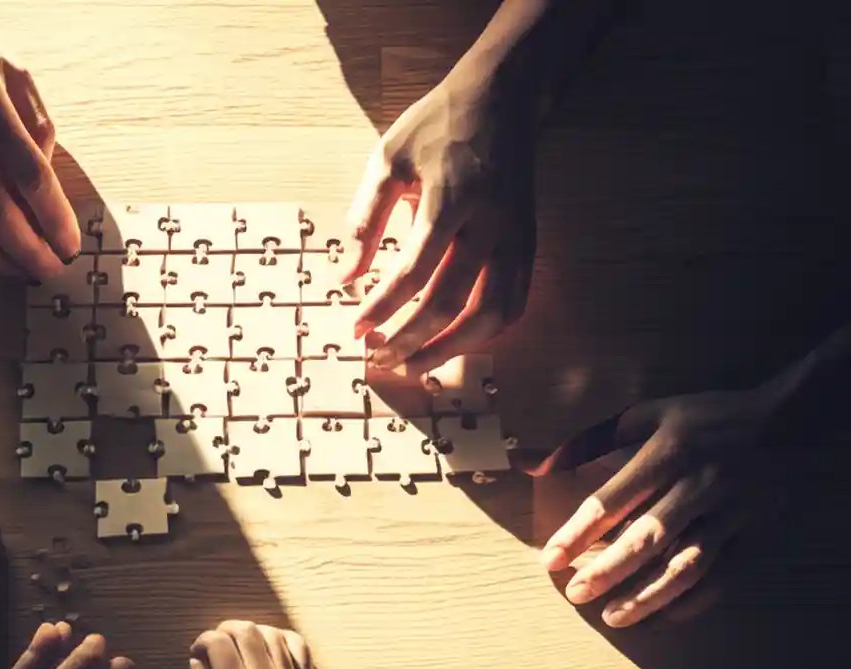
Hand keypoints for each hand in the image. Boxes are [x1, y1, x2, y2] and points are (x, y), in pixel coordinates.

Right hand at [188, 621, 317, 668]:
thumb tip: (198, 661)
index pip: (217, 643)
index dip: (202, 641)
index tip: (198, 650)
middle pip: (245, 630)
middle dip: (225, 630)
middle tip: (216, 644)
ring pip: (271, 632)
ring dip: (252, 632)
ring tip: (240, 645)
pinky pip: (298, 644)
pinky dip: (281, 638)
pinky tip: (269, 646)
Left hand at [347, 70, 535, 372]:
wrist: (501, 99)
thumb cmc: (435, 128)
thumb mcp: (386, 160)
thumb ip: (365, 220)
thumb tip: (344, 278)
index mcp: (451, 198)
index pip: (414, 270)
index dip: (383, 307)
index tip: (356, 329)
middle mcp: (491, 223)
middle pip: (453, 301)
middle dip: (412, 339)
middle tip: (379, 356)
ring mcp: (516, 238)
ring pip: (493, 313)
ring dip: (452, 348)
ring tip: (414, 364)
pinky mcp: (528, 245)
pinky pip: (514, 304)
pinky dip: (485, 333)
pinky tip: (454, 342)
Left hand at [533, 387, 779, 626]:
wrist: (785, 424)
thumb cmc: (703, 419)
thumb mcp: (647, 415)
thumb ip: (591, 440)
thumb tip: (536, 462)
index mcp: (667, 453)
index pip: (613, 500)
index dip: (579, 532)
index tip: (551, 558)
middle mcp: (698, 485)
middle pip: (647, 538)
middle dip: (608, 571)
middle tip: (576, 594)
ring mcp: (729, 513)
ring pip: (685, 564)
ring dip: (647, 595)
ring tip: (613, 616)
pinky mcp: (753, 533)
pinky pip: (722, 576)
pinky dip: (692, 600)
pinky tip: (663, 615)